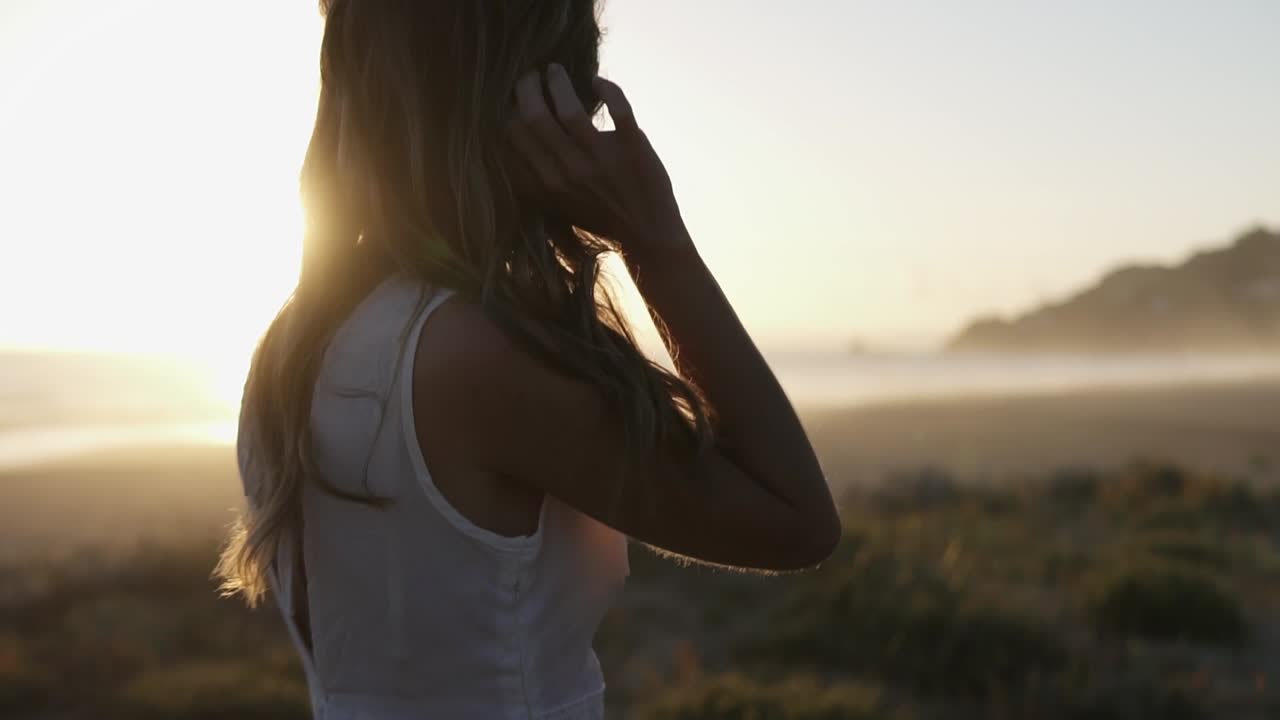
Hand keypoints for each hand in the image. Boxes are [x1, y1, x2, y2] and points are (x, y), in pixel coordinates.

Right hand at [506, 65, 693, 262]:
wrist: (648, 235)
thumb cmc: (600, 216)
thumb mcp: (557, 203)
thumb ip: (533, 178)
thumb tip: (505, 142)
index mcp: (548, 184)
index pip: (513, 137)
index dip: (507, 107)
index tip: (512, 94)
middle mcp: (570, 172)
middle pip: (534, 118)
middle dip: (526, 86)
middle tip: (530, 74)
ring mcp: (601, 161)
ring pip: (570, 109)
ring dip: (559, 82)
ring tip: (556, 70)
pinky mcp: (633, 150)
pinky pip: (619, 108)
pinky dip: (608, 88)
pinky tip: (598, 81)